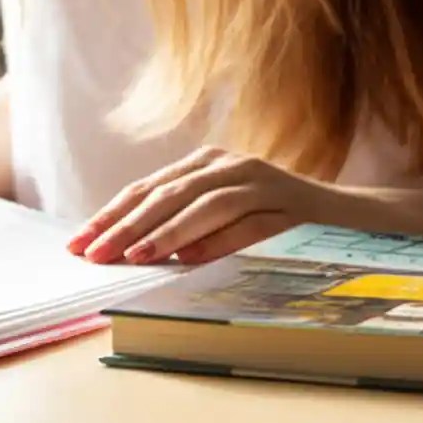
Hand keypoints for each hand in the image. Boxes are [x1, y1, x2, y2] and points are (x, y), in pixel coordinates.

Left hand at [67, 147, 335, 264]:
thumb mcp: (217, 214)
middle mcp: (228, 164)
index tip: (77, 243)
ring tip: (134, 256)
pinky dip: (216, 241)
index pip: (145, 189)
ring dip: (166, 233)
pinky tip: (189, 259)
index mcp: (203, 163)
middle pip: (167, 195)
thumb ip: (176, 223)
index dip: (108, 215)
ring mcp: (261, 181)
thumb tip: (124, 250)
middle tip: (95, 253)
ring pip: (204, 205)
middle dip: (125, 226)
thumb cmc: (267, 217)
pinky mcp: (290, 205)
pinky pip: (247, 224)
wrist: (345, 215)